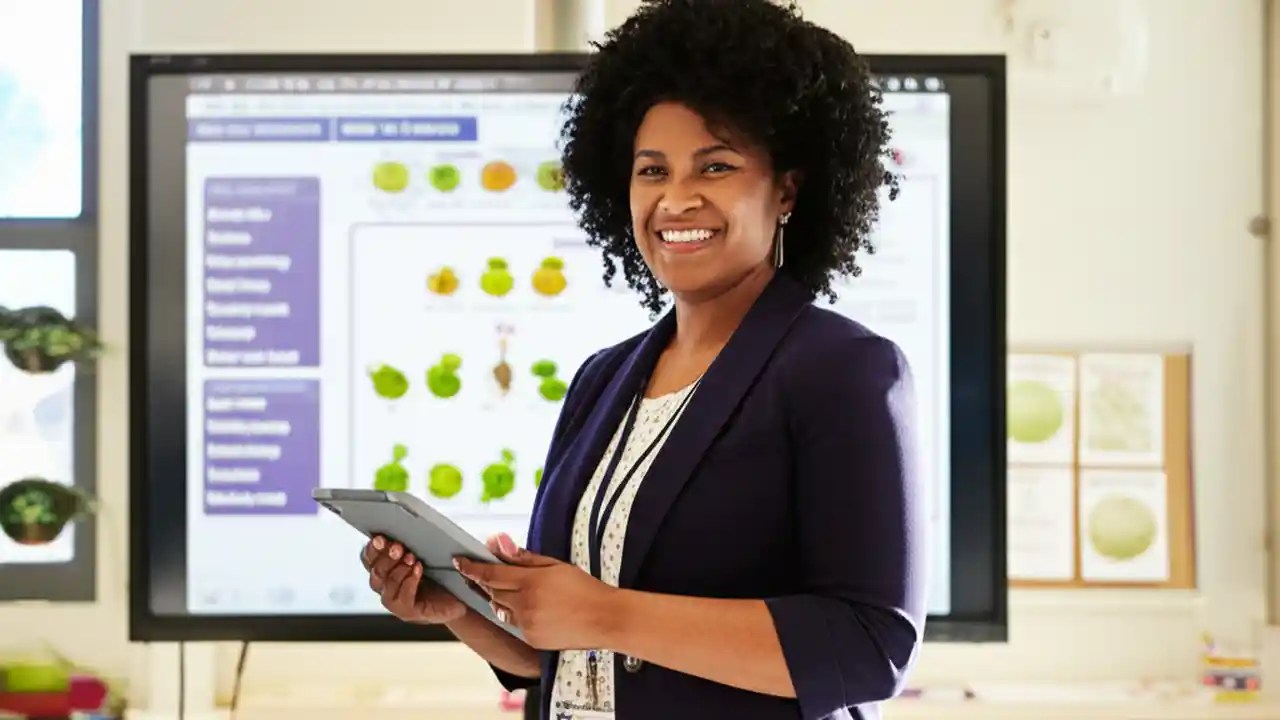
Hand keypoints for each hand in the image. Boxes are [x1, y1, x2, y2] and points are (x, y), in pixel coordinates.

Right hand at [361, 535, 466, 623]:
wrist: (461, 597)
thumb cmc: (443, 574)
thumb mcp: (427, 553)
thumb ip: (412, 542)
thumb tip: (404, 525)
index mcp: (386, 569)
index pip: (368, 558)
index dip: (372, 548)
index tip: (380, 538)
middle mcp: (385, 586)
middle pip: (375, 570)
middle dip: (385, 557)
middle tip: (398, 547)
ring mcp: (394, 600)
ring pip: (384, 584)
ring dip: (397, 569)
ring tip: (412, 557)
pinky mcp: (406, 612)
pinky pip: (400, 598)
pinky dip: (408, 582)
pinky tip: (418, 570)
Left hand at [455, 533, 617, 650]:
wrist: (605, 619)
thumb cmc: (584, 588)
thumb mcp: (556, 565)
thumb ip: (525, 557)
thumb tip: (501, 543)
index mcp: (530, 582)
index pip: (490, 573)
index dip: (471, 566)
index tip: (458, 560)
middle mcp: (524, 604)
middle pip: (491, 591)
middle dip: (482, 580)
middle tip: (476, 571)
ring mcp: (526, 624)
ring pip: (499, 608)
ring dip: (496, 597)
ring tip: (503, 588)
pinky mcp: (531, 639)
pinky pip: (513, 623)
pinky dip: (512, 613)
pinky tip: (524, 606)